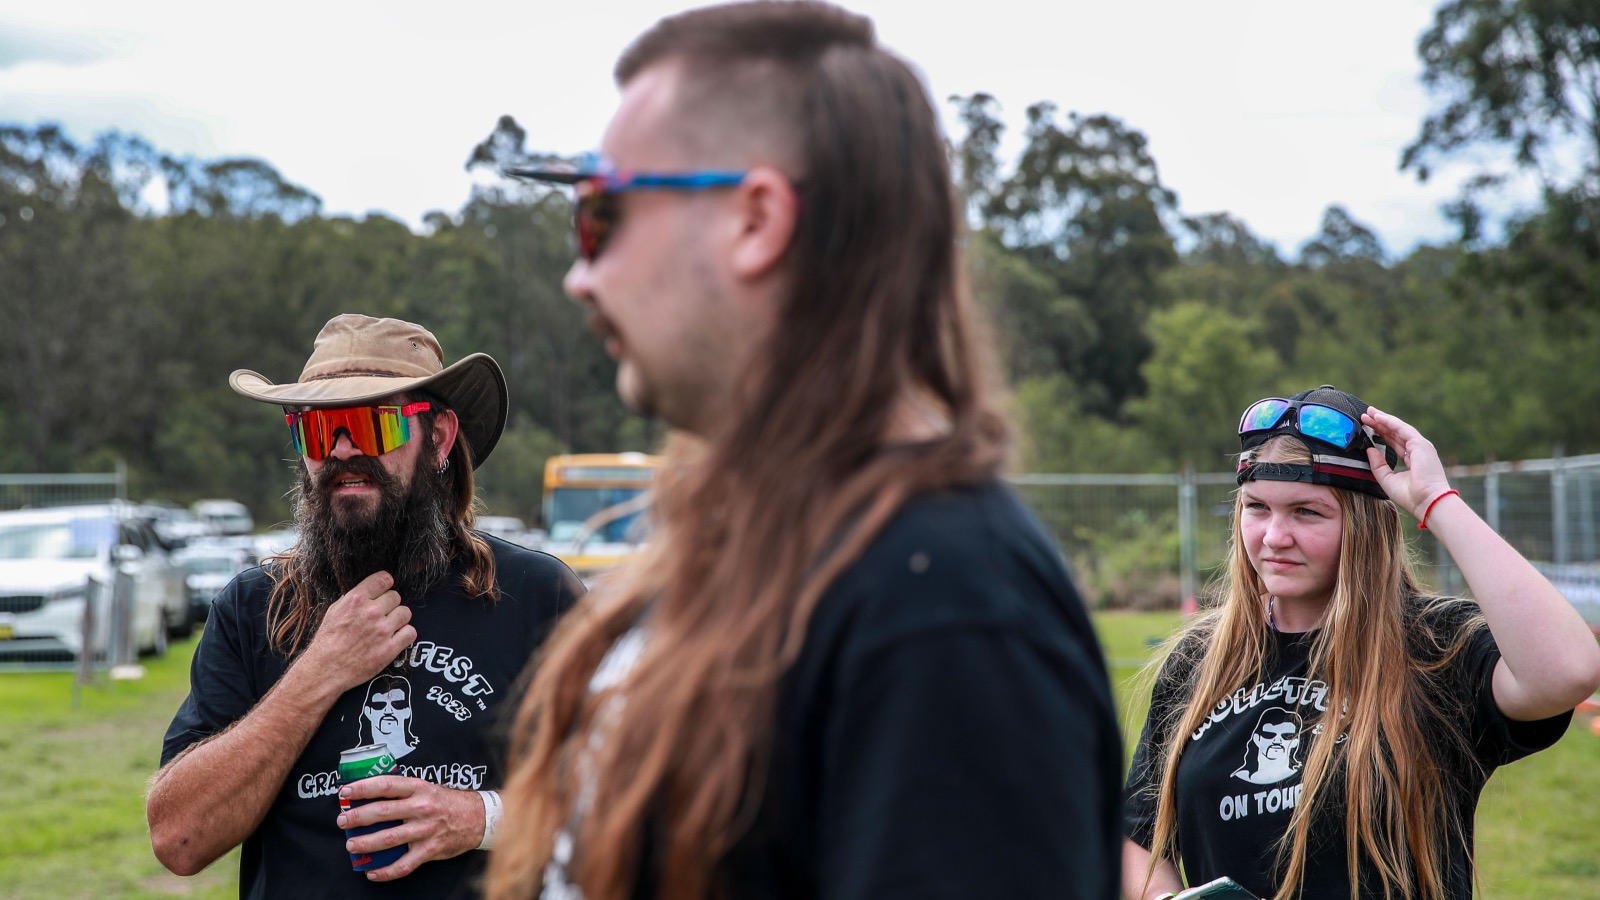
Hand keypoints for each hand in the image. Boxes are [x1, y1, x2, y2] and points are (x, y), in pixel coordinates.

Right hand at [299, 571, 415, 693]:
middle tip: (381, 615)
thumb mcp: (334, 611)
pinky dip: (405, 635)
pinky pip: (410, 632)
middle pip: (396, 597)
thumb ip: (353, 599)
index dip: (385, 585)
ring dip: (399, 619)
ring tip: (388, 627)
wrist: (325, 669)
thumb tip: (369, 591)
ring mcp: (382, 630)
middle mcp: (371, 612)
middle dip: (389, 605)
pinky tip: (395, 638)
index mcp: (356, 600)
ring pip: (405, 613)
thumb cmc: (327, 641)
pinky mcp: (390, 648)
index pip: (384, 579)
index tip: (384, 591)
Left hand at [336, 776, 485, 881]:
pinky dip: (386, 872)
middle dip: (358, 817)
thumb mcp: (427, 788)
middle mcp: (422, 808)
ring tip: (352, 845)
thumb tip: (371, 795)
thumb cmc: (447, 803)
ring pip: (390, 839)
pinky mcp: (430, 849)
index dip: (363, 788)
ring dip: (367, 843)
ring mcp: (426, 830)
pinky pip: (404, 864)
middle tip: (343, 821)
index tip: (346, 791)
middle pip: (383, 812)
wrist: (477, 818)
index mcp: (419, 789)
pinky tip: (372, 873)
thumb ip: (403, 791)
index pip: (386, 785)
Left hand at [1361, 406, 1452, 517]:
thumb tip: (1369, 449)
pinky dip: (1390, 422)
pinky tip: (1378, 417)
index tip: (1367, 427)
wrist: (1427, 502)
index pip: (1394, 443)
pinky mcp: (1421, 444)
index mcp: (1412, 460)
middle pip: (1395, 433)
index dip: (1381, 433)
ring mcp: (1420, 447)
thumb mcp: (1387, 479)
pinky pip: (1402, 429)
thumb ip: (1378, 465)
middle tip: (1365, 415)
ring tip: (1368, 412)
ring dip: (1383, 419)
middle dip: (1380, 424)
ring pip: (1398, 428)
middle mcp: (1417, 451)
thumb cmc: (1411, 496)